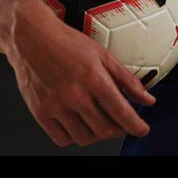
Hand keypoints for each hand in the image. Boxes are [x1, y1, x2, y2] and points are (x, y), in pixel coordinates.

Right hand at [5, 2, 156, 146]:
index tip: (141, 129)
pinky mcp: (40, 113)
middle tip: (119, 122)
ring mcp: (56, 106)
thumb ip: (126, 79)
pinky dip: (74, 137)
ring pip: (85, 138)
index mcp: (93, 78)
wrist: (31, 37)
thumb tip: (147, 99)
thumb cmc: (65, 42)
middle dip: (118, 129)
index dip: (136, 126)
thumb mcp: (102, 54)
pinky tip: (78, 123)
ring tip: (98, 121)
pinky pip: (62, 139)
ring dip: (97, 134)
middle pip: (105, 130)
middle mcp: (74, 94)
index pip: (122, 113)